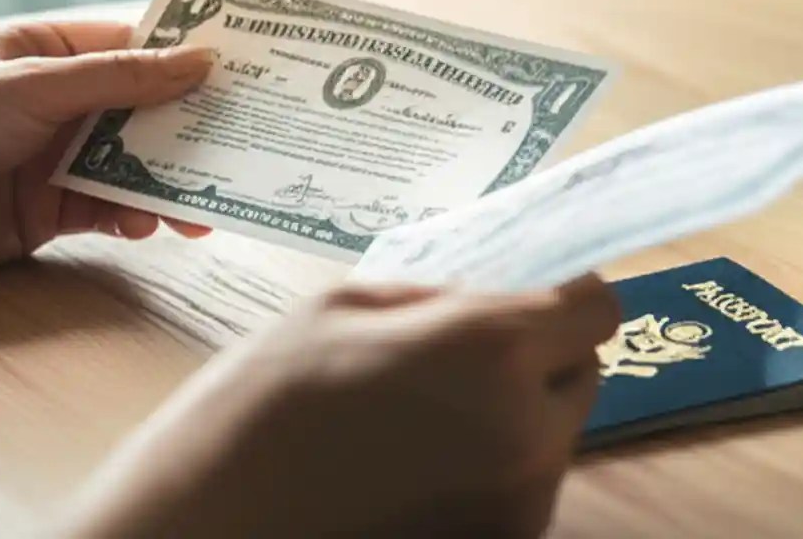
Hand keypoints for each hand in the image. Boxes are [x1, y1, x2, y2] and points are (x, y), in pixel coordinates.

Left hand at [0, 21, 212, 302]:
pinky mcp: (49, 212)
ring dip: (169, 182)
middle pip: (140, 110)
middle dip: (187, 128)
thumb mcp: (38, 88)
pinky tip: (153, 225)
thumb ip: (121, 79)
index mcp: (45, 54)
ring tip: (207, 204)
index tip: (239, 71)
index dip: (183, 58)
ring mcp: (52, 159)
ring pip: (132, 165)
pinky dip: (135, 215)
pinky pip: (109, 209)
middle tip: (241, 142)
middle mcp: (54, 103)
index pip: (130, 47)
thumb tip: (199, 61)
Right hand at [60, 275, 620, 537]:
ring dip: (516, 407)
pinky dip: (492, 459)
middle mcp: (528, 430)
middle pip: (582, 370)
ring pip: (554, 430)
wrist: (209, 527)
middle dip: (539, 350)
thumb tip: (486, 294)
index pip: (594, 307)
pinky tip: (419, 456)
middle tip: (468, 346)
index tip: (529, 287)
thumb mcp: (339, 309)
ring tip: (429, 408)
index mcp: (491, 350)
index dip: (566, 290)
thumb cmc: (257, 404)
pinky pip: (522, 481)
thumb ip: (434, 297)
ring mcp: (519, 503)